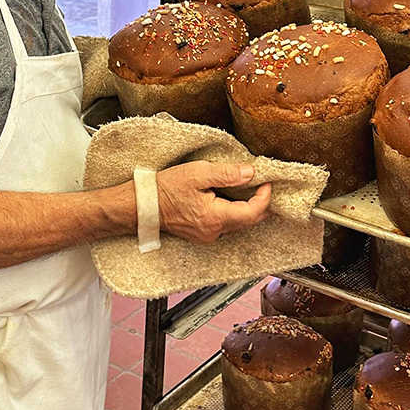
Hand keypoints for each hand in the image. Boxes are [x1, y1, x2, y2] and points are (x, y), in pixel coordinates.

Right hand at [156, 161, 270, 243]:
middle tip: (262, 184)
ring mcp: (207, 235)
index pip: (253, 212)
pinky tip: (230, 198)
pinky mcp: (201, 234)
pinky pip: (226, 225)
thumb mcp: (198, 173)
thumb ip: (226, 174)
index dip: (265, 197)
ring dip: (248, 208)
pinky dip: (234, 212)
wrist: (143, 205)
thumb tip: (250, 173)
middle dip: (260, 203)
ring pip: (238, 224)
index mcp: (216, 217)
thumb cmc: (166, 188)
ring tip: (248, 188)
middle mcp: (214, 232)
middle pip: (249, 221)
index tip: (266, 181)